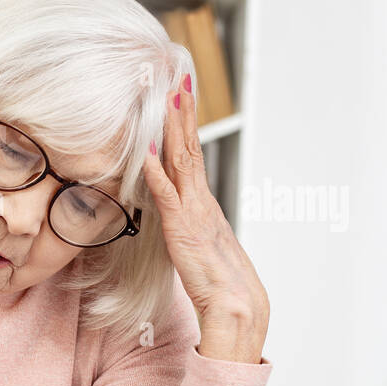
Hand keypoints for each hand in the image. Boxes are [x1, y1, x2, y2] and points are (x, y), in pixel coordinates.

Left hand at [142, 76, 269, 363]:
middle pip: (190, 149)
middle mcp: (201, 201)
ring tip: (172, 98)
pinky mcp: (183, 230)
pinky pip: (169, 197)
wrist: (236, 305)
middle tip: (179, 80)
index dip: (185, 128)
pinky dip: (158, 174)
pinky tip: (149, 153)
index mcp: (204, 205)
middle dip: (184, 114)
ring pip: (183, 162)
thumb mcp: (198, 248)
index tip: (181, 99)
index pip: (192, 157)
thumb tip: (178, 220)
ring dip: (175, 129)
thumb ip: (188, 230)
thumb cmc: (218, 282)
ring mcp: (194, 212)